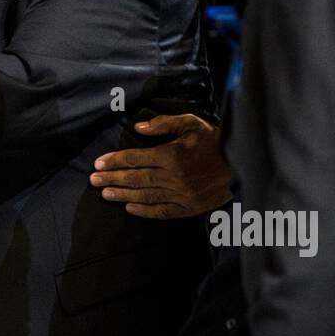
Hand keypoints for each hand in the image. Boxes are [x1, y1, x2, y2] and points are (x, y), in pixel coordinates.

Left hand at [90, 114, 232, 218]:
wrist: (241, 163)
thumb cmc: (212, 140)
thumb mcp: (191, 123)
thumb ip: (163, 124)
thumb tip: (138, 128)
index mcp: (171, 155)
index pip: (135, 158)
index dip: (114, 161)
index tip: (98, 163)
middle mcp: (174, 176)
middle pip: (135, 178)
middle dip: (111, 178)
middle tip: (92, 180)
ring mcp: (181, 194)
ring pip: (145, 196)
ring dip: (122, 195)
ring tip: (105, 193)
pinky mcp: (189, 208)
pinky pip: (162, 212)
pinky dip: (144, 211)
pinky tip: (129, 208)